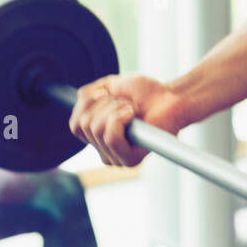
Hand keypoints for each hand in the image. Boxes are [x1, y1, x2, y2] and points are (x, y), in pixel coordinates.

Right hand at [69, 73, 185, 167]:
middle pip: (84, 125)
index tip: (106, 94)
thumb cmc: (147, 93)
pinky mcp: (130, 160)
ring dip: (114, 109)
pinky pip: (111, 137)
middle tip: (124, 103)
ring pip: (97, 129)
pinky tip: (133, 115)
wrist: (171, 97)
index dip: (86, 104)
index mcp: (98, 137)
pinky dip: (120, 118)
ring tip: (131, 109)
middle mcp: (105, 151)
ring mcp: (117, 158)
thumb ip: (90, 93)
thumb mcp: (111, 86)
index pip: (74, 126)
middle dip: (103, 104)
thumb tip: (79, 98)